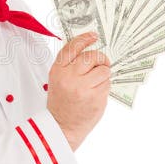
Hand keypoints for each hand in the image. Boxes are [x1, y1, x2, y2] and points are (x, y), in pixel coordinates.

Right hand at [46, 32, 111, 150]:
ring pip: (103, 70)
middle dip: (100, 59)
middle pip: (92, 56)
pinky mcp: (96, 98)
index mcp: (58, 71)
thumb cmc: (61, 102)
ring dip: (103, 74)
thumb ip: (69, 64)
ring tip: (96, 83)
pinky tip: (95, 93)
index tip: (93, 36)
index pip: (73, 47)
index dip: (85, 39)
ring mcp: (84, 88)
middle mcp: (70, 78)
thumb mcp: (57, 80)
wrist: (61, 127)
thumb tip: (87, 49)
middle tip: (101, 64)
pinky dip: (104, 87)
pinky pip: (107, 84)